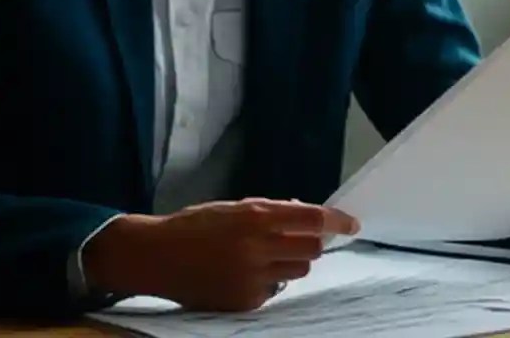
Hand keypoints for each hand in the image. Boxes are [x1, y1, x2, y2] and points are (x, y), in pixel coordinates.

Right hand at [83, 198, 359, 311]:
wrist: (156, 256)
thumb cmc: (196, 225)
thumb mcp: (234, 207)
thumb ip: (271, 211)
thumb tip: (306, 213)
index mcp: (255, 217)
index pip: (313, 220)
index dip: (338, 221)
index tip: (353, 224)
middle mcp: (257, 248)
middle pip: (312, 249)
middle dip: (311, 242)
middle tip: (296, 239)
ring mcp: (251, 278)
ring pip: (298, 270)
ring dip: (291, 261)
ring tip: (263, 255)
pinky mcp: (244, 302)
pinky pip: (275, 289)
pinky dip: (268, 280)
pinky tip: (242, 273)